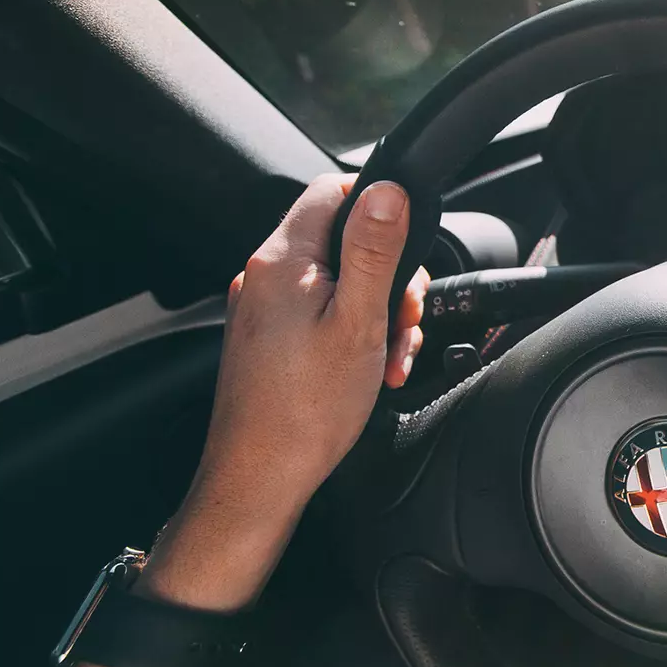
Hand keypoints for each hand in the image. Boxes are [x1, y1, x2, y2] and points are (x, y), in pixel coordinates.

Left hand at [142, 174, 428, 609]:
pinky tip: (367, 368)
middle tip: (402, 321)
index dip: (378, 207)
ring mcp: (263, 308)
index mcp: (284, 261)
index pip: (332, 189)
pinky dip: (351, 331)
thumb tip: (387, 189)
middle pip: (344, 239)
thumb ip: (375, 250)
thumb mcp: (359, 322)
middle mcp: (264, 276)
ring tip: (388, 356)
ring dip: (376, 311)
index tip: (406, 248)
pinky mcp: (267, 337)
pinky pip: (320, 312)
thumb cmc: (305, 411)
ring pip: (338, 280)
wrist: (259, 477)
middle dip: (389, 276)